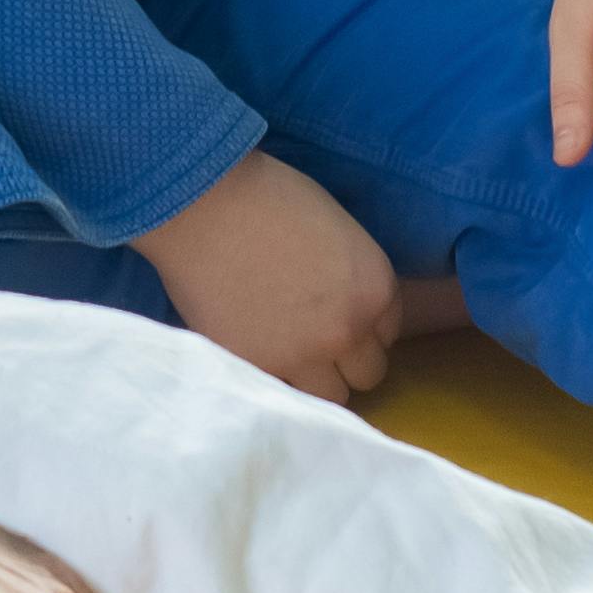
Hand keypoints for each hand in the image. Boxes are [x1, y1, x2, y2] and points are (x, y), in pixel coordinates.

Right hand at [131, 149, 400, 402]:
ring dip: (314, 378)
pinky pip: (282, 392)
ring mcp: (304, 357)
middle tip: (312, 336)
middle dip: (344, 357)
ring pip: (330, 396)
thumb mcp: (336, 231)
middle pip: (368, 373)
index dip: (360, 322)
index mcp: (375, 288)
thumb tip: (343, 303)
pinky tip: (255, 347)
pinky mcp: (259, 369)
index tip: (335, 313)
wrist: (204, 203)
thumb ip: (350, 277)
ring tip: (285, 351)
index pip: (388, 332)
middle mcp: (349, 330)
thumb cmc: (268, 196)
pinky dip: (274, 376)